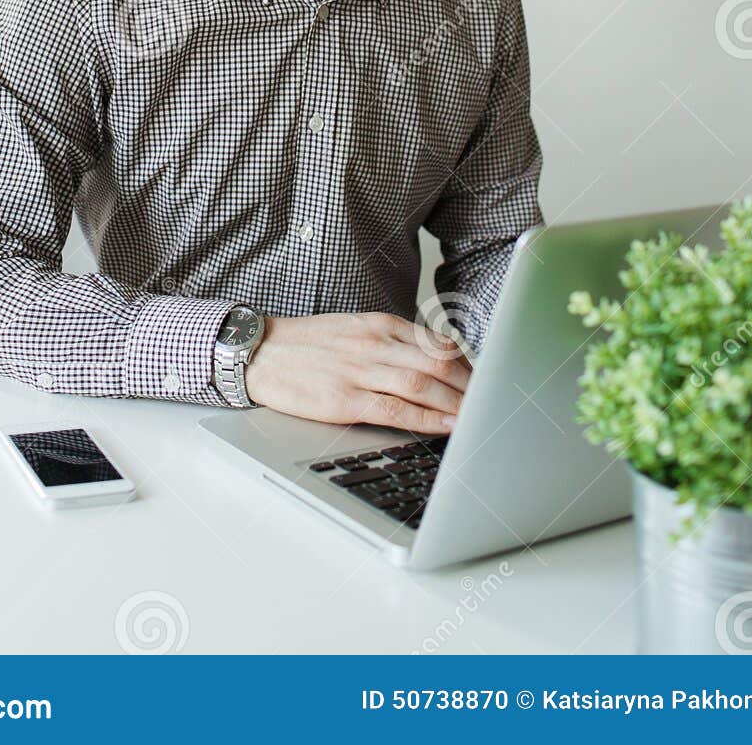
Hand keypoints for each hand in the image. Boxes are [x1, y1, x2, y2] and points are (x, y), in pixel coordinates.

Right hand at [245, 310, 470, 434]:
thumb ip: (393, 343)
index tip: (486, 382)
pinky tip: (445, 426)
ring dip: (457, 402)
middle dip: (472, 385)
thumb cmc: (307, 345)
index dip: (469, 365)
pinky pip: (396, 409)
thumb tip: (435, 359)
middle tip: (493, 402)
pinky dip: (427, 418)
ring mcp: (360, 370)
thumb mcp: (355, 330)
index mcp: (380, 325)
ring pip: (423, 384)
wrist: (258, 350)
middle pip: (438, 362)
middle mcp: (375, 343)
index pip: (438, 343)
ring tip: (479, 417)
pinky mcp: (344, 398)